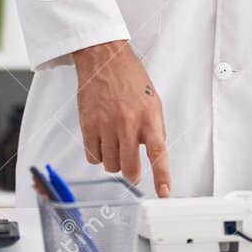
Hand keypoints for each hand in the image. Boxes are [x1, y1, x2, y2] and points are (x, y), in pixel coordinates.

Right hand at [71, 41, 171, 195]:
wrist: (104, 59)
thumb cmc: (130, 78)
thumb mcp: (154, 101)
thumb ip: (155, 128)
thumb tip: (154, 153)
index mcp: (148, 116)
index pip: (158, 152)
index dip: (162, 176)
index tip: (164, 192)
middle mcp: (127, 122)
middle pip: (129, 167)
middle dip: (131, 173)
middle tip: (131, 169)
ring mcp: (105, 124)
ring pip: (109, 165)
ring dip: (113, 161)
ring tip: (115, 143)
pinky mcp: (87, 124)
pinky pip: (92, 156)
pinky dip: (97, 154)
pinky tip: (101, 140)